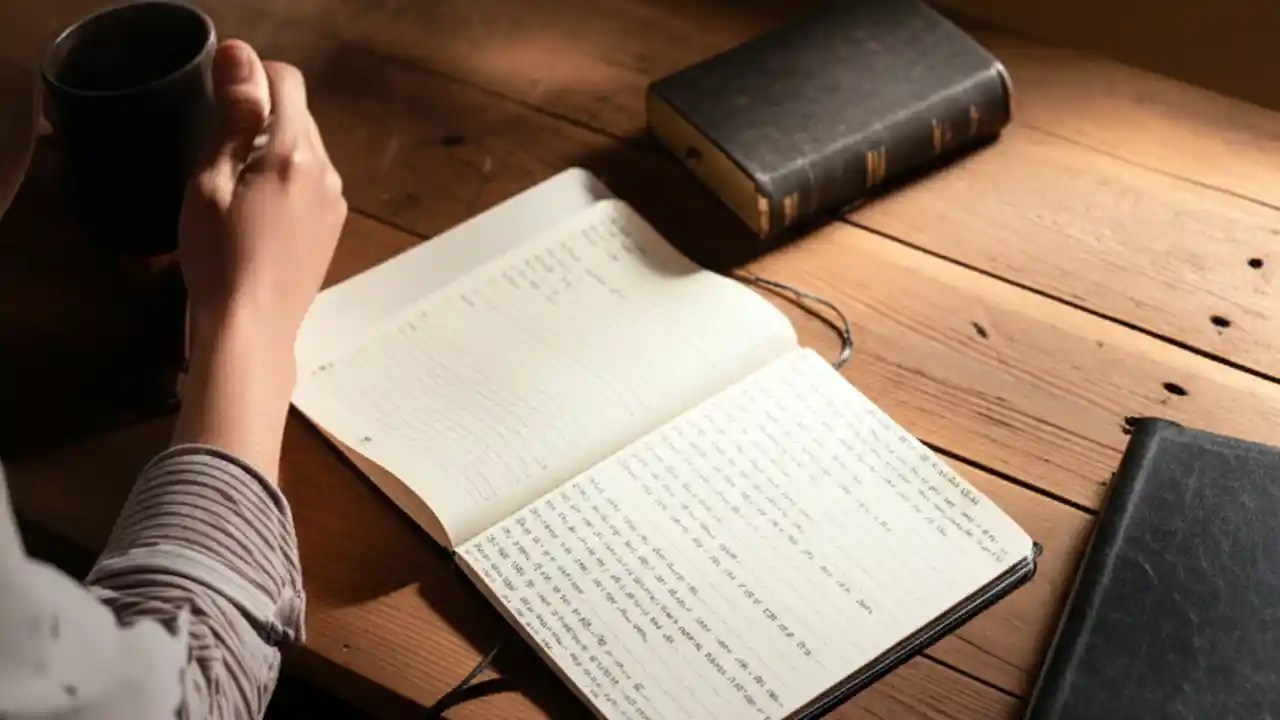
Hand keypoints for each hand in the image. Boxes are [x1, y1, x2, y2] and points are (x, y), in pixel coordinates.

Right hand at [179, 39, 345, 349]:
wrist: (253, 328)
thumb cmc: (217, 256)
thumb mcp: (210, 182)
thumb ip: (232, 117)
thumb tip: (241, 58)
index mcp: (295, 154)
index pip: (287, 81)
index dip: (253, 79)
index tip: (222, 106)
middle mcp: (327, 172)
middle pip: (298, 114)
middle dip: (262, 118)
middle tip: (221, 157)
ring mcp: (335, 201)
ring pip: (306, 148)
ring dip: (274, 150)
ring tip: (238, 191)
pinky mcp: (333, 226)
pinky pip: (312, 181)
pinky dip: (286, 180)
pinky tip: (259, 215)